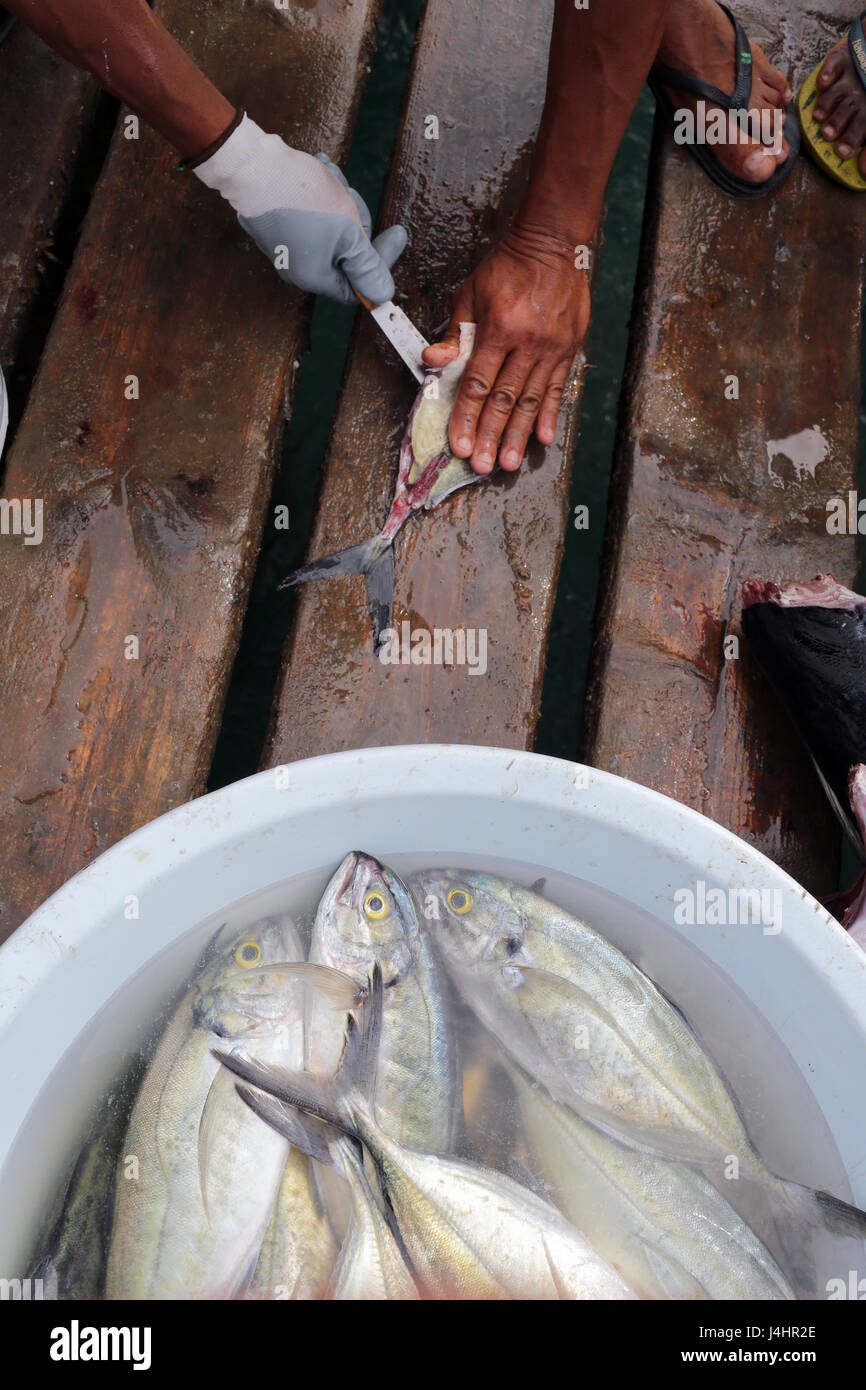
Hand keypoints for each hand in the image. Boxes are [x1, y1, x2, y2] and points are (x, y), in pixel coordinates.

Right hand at [194, 117, 406, 304]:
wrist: (253, 166)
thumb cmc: (301, 200)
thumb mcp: (348, 234)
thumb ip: (368, 268)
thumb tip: (383, 296)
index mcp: (313, 277)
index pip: (357, 285)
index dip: (380, 261)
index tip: (397, 233)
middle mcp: (295, 267)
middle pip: (344, 252)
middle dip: (355, 220)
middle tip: (350, 196)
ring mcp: (282, 244)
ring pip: (329, 226)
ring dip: (338, 199)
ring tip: (330, 177)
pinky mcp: (274, 221)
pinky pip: (309, 212)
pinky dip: (319, 193)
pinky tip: (318, 173)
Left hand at [423, 226, 589, 473]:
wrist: (553, 243)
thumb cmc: (507, 266)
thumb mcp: (470, 293)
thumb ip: (454, 332)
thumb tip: (432, 360)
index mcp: (498, 329)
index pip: (477, 383)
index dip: (466, 417)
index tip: (459, 444)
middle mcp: (527, 342)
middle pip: (504, 399)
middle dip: (490, 436)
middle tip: (482, 466)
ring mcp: (551, 347)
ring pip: (531, 400)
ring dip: (518, 435)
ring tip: (507, 462)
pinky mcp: (569, 348)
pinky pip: (558, 388)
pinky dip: (550, 415)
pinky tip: (544, 438)